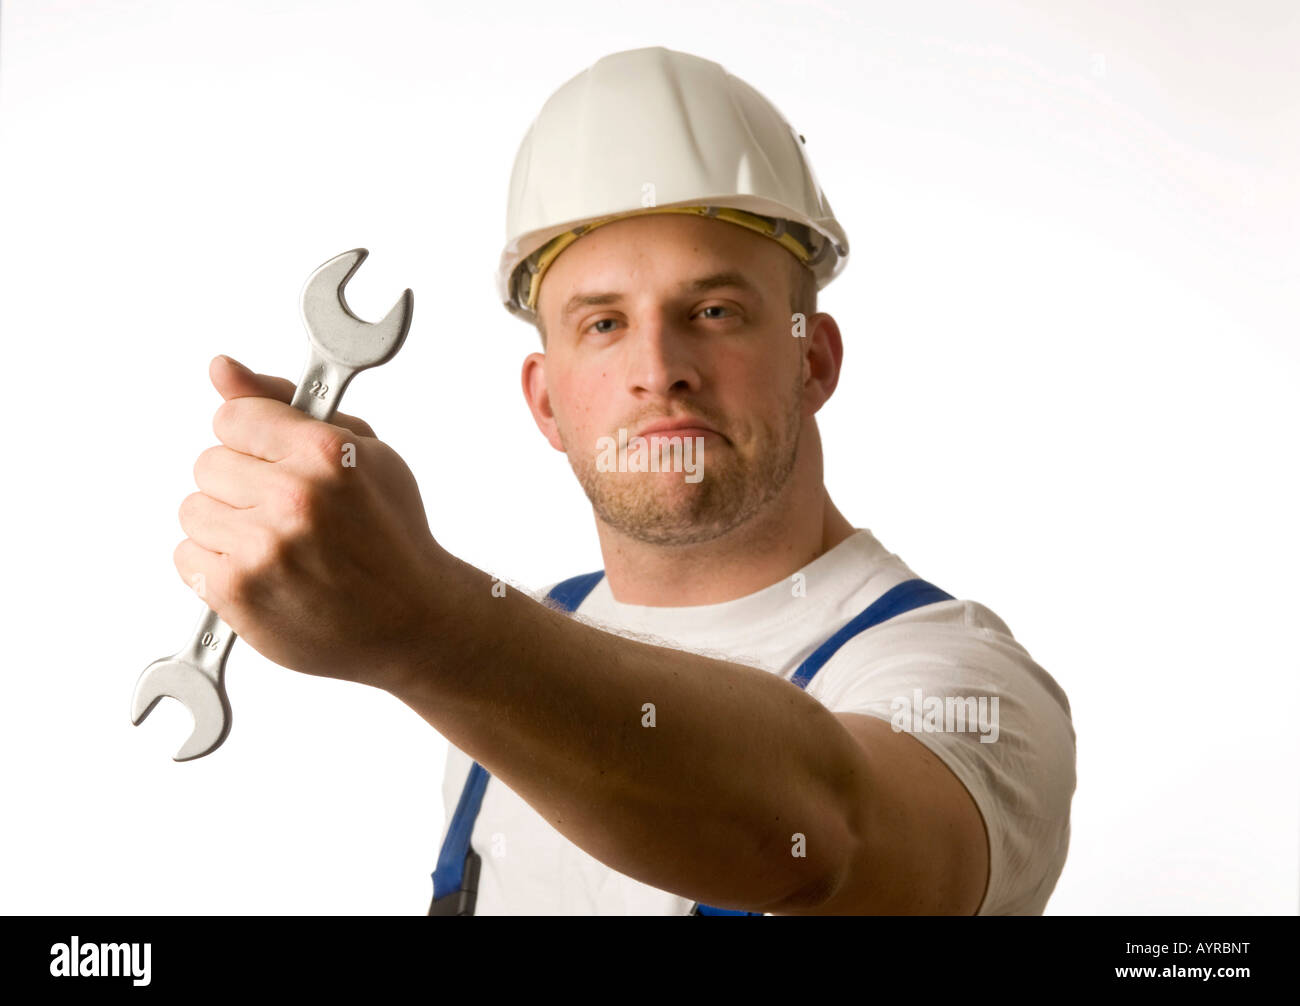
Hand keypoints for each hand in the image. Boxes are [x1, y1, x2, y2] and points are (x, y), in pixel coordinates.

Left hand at [174, 355, 443, 692]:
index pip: (233, 417)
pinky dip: (217, 566)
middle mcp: (293, 497)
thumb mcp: (363, 453)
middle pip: (208, 463)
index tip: (276, 461)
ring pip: (194, 510)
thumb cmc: (392, 533)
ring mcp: (262, 548)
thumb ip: (286, 405)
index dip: (253, 439)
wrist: (413, 621)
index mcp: (326, 453)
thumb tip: (222, 368)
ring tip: (276, 545)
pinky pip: (186, 556)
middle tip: (287, 512)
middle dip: (241, 483)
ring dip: (226, 525)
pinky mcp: (237, 592)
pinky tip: (263, 573)